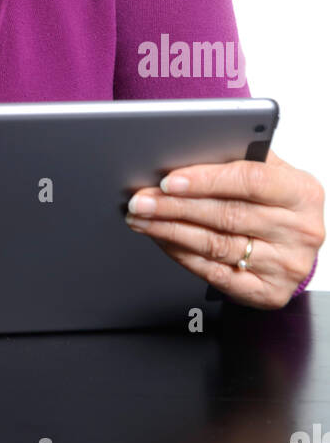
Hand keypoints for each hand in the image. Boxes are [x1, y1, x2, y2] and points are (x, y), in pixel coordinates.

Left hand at [124, 150, 324, 307]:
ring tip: (141, 218)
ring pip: (216, 246)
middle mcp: (300, 231)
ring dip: (170, 231)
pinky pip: (216, 274)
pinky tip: (162, 240)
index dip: (205, 180)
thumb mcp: (269, 169)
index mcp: (302, 192)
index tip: (167, 180)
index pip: (250, 181)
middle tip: (140, 200)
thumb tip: (182, 149)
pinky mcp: (270, 292)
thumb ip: (237, 157)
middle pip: (227, 216)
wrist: (296, 238)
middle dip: (175, 207)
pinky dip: (182, 255)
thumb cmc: (274, 196)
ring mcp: (286, 266)